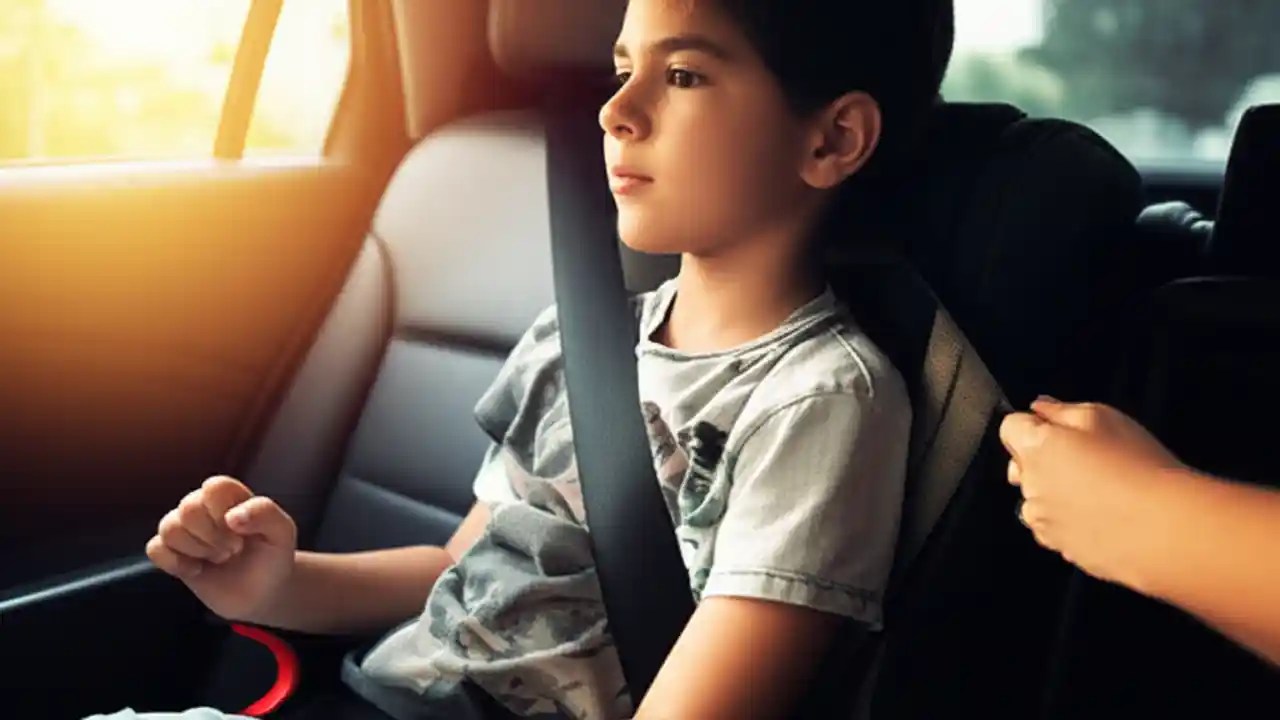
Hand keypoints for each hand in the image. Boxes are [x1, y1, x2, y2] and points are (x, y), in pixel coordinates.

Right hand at [145, 476, 297, 623]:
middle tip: (233, 551)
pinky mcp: (172, 553)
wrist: (263, 592)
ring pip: (169, 526)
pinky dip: (174, 562)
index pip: (213, 486)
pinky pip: (155, 548)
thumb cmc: (273, 556)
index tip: (241, 532)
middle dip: (213, 536)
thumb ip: (265, 513)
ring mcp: (186, 530)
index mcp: (230, 496)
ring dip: (196, 549)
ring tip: (218, 559)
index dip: (223, 510)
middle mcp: (204, 507)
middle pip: (188, 507)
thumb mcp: (282, 533)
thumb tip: (232, 517)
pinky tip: (196, 570)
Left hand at [999, 398, 1186, 587]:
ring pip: (1037, 501)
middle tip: (1087, 460)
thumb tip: (1038, 409)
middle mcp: (1029, 488)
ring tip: (1100, 493)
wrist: (1165, 527)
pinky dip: (1071, 523)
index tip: (1059, 429)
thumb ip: (1060, 410)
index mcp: (1033, 449)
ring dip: (1055, 495)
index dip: (1033, 425)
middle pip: (1021, 466)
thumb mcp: (1101, 416)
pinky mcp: (1061, 550)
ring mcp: (1043, 524)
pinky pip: (1057, 530)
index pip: (1010, 427)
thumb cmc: (1136, 462)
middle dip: (1043, 460)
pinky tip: (1104, 518)